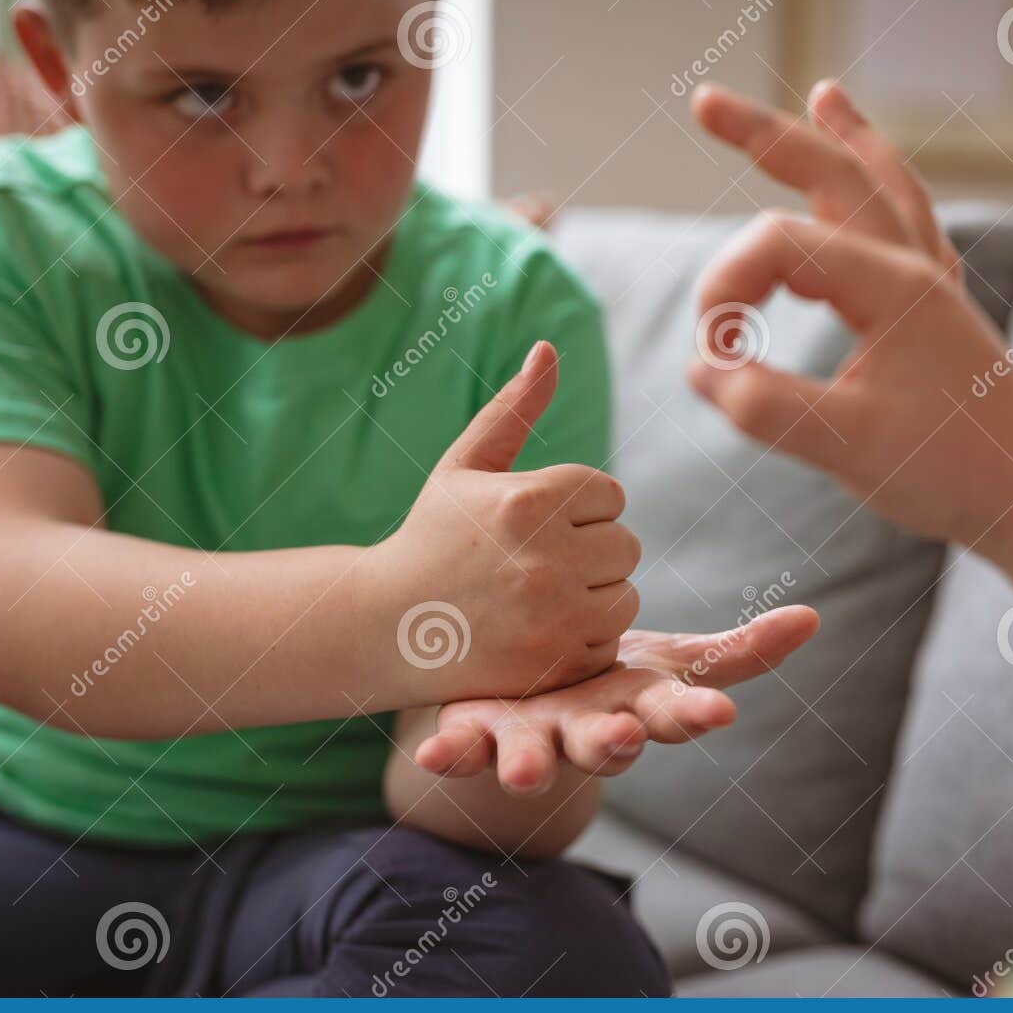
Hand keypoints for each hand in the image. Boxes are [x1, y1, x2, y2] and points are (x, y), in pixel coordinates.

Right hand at [367, 341, 640, 705]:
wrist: (387, 627)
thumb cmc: (431, 537)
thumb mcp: (465, 467)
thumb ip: (513, 408)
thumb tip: (549, 349)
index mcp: (527, 499)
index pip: (609, 494)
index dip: (580, 509)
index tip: (538, 524)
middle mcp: (545, 557)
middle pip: (626, 545)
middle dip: (591, 551)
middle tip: (538, 563)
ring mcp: (551, 616)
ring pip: (625, 595)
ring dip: (594, 596)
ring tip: (540, 597)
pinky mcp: (554, 664)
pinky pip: (608, 641)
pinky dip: (584, 639)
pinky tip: (538, 631)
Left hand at [413, 605, 820, 794]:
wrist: (523, 698)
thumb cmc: (608, 682)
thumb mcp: (669, 664)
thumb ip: (735, 654)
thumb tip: (813, 617)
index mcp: (634, 708)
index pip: (671, 714)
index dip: (691, 716)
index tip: (717, 717)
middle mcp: (584, 731)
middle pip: (603, 744)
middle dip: (611, 745)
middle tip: (619, 739)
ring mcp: (530, 737)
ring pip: (534, 754)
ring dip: (531, 763)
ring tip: (526, 770)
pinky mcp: (477, 734)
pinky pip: (462, 748)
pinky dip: (451, 752)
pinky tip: (435, 751)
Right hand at [685, 80, 1012, 557]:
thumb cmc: (952, 472)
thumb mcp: (845, 447)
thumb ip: (763, 405)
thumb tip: (703, 369)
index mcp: (889, 285)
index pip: (774, 246)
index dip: (723, 293)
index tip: (711, 365)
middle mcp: (912, 267)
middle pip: (831, 172)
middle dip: (763, 135)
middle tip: (703, 103)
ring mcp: (932, 284)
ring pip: (882, 186)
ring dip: (845, 140)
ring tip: (826, 94)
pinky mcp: (941, 312)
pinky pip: (914, 224)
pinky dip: (890, 188)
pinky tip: (881, 187)